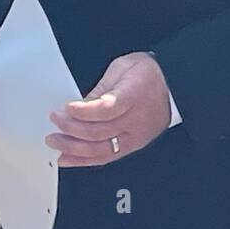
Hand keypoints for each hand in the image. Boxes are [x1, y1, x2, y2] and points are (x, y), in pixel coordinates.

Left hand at [46, 52, 171, 167]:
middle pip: (99, 132)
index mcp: (133, 95)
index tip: (66, 108)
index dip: (83, 111)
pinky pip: (107, 157)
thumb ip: (101, 87)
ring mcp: (135, 136)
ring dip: (74, 149)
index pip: (105, 109)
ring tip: (56, 143)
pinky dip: (85, 161)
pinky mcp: (134, 145)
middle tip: (55, 122)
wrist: (174, 84)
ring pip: (101, 150)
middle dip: (71, 129)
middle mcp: (135, 120)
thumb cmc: (149, 73)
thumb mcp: (122, 67)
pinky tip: (69, 159)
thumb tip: (80, 103)